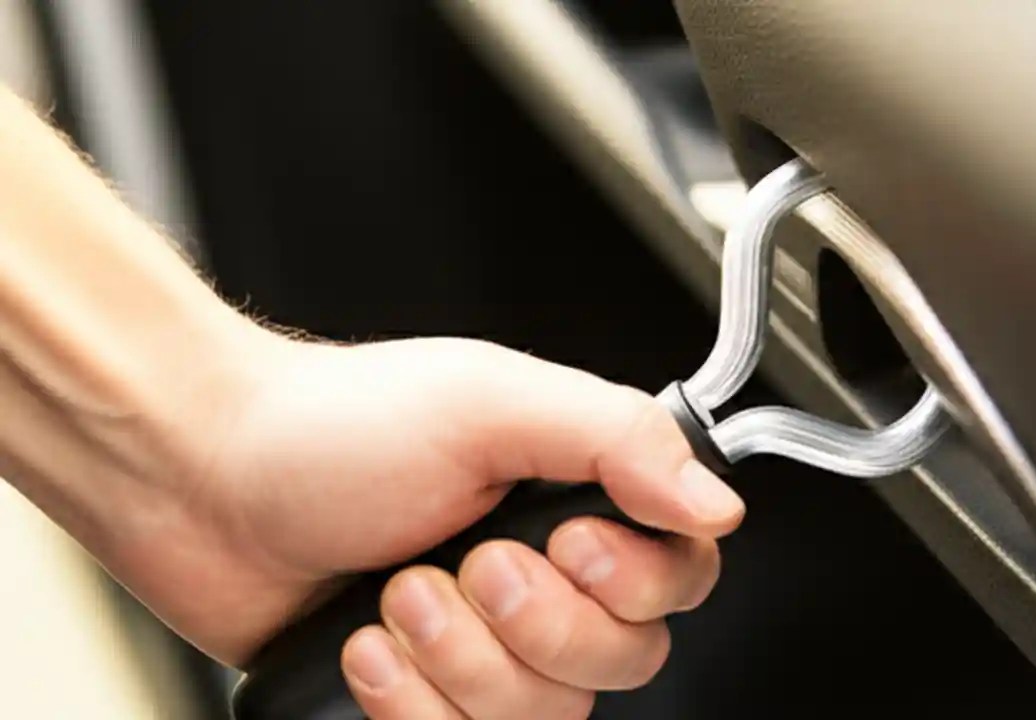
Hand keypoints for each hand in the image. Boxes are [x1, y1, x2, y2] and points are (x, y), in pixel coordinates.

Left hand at [128, 334, 744, 718]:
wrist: (203, 481)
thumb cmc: (334, 425)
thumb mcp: (491, 402)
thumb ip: (618, 440)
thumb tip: (718, 502)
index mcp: (576, 496)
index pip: (679, 574)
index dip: (631, 580)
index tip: (563, 541)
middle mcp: (544, 575)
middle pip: (621, 660)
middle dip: (533, 624)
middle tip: (467, 564)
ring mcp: (486, 645)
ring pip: (545, 713)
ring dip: (461, 662)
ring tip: (397, 598)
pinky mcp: (429, 699)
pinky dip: (413, 709)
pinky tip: (368, 651)